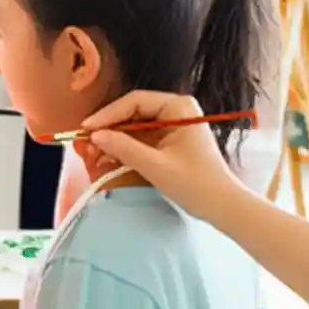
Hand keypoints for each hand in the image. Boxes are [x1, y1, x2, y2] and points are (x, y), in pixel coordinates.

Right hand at [79, 91, 245, 223]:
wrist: (223, 206)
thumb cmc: (196, 184)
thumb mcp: (156, 166)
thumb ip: (125, 148)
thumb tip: (95, 136)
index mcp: (179, 107)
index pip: (135, 101)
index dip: (108, 114)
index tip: (87, 129)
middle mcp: (177, 111)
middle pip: (133, 113)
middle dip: (109, 128)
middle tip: (85, 143)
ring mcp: (174, 127)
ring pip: (135, 127)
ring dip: (114, 140)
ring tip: (92, 154)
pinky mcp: (170, 143)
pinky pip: (142, 140)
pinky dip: (125, 149)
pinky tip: (108, 158)